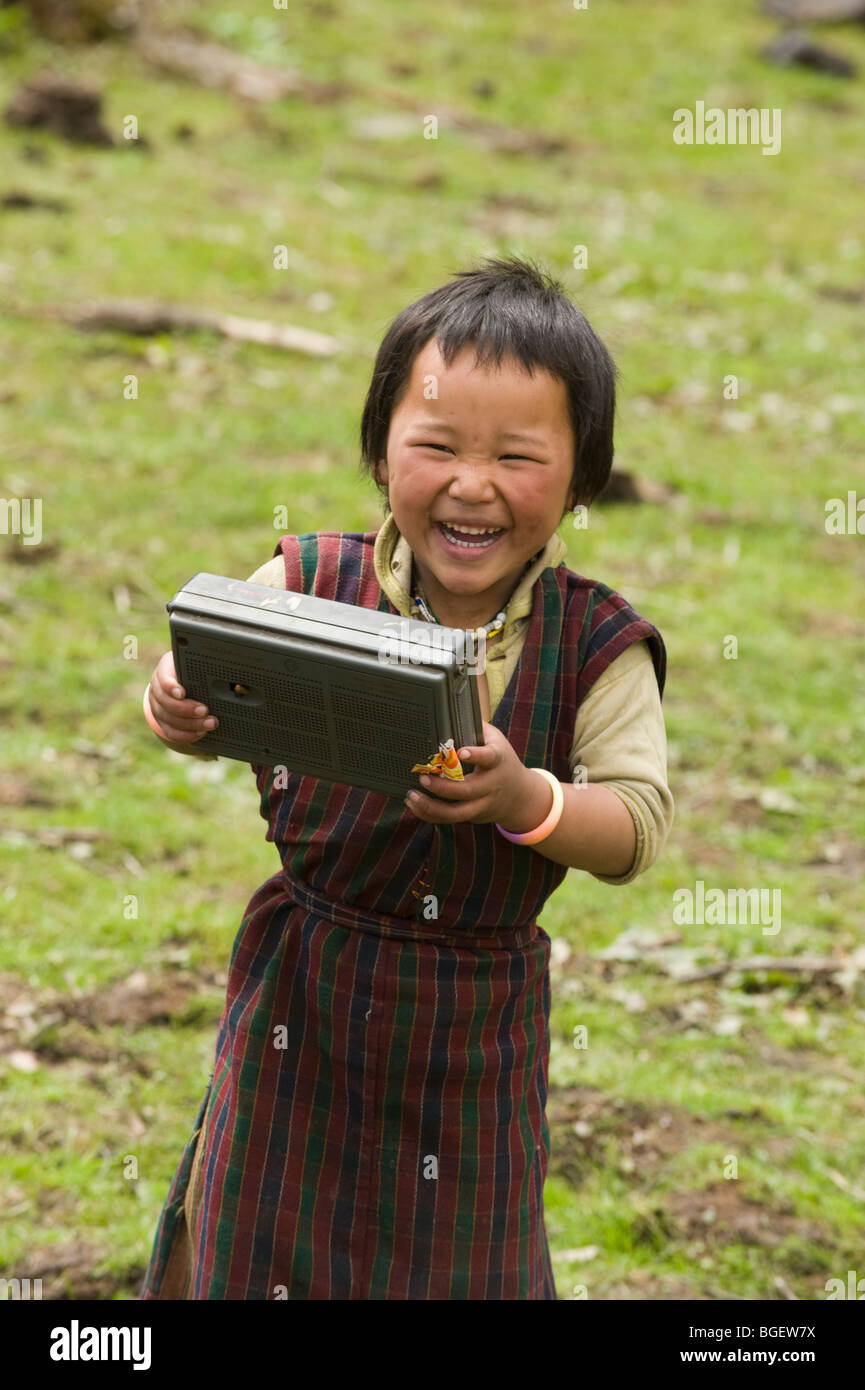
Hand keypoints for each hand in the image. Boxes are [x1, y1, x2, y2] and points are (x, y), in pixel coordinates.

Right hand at [147, 650, 217, 743]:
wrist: (181, 682)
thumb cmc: (192, 671)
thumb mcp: (196, 664)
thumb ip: (204, 667)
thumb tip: (225, 670)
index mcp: (165, 670)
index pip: (163, 678)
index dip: (171, 687)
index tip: (183, 693)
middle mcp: (157, 689)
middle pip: (165, 701)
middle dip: (186, 709)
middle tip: (205, 710)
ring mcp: (157, 707)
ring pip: (168, 719)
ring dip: (190, 724)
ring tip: (210, 723)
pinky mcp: (162, 721)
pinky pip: (170, 732)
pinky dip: (186, 735)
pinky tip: (200, 733)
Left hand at [404, 720, 547, 828]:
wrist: (521, 796)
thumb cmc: (502, 761)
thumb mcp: (497, 741)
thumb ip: (477, 727)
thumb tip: (453, 705)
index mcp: (498, 761)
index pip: (489, 757)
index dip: (476, 755)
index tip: (460, 751)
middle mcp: (490, 785)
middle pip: (466, 790)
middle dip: (442, 786)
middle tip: (423, 776)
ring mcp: (482, 804)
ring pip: (456, 813)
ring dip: (431, 806)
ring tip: (411, 796)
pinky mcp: (473, 816)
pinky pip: (449, 819)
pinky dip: (430, 814)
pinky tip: (414, 804)